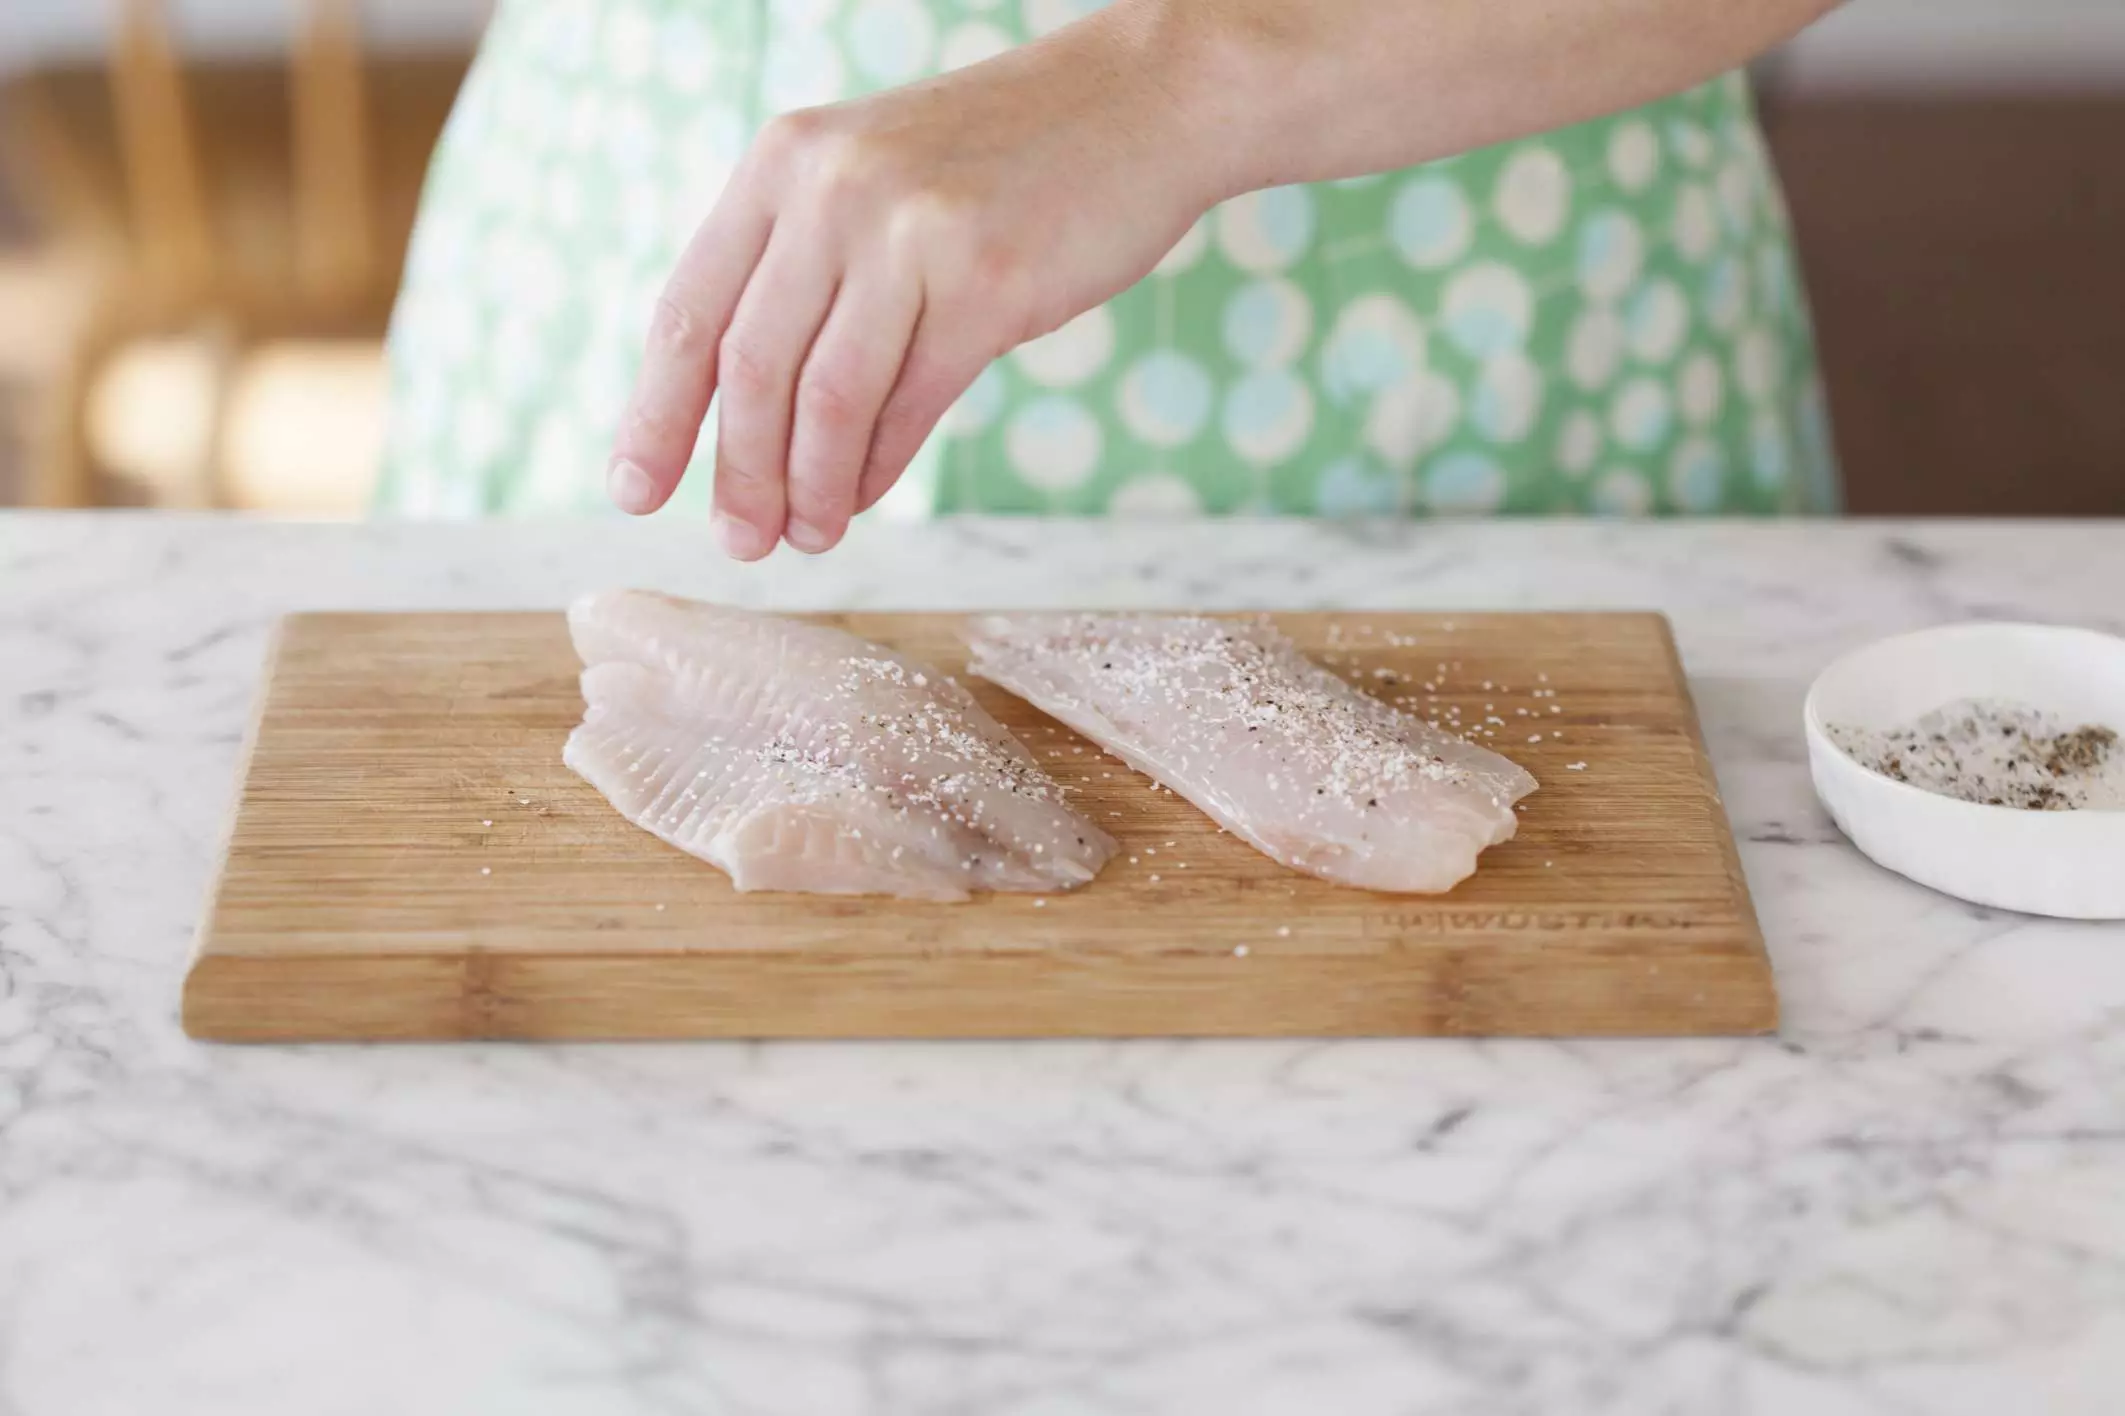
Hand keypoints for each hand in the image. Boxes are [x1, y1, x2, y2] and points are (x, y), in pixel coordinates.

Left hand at [606, 4, 1233, 556]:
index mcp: (783, 163)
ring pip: (826, 396)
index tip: (634, 490)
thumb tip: (749, 415)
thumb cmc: (1003, 161)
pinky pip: (910, 401)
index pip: (689, 309)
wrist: (1141, 102)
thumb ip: (805, 268)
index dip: (656, 413)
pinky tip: (861, 500)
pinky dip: (876, 467)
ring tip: (803, 539)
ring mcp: (911, 234)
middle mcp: (833, 190)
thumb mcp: (874, 181)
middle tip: (736, 543)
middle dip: (735, 471)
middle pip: (751, 365)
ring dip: (807, 486)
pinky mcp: (989, 282)